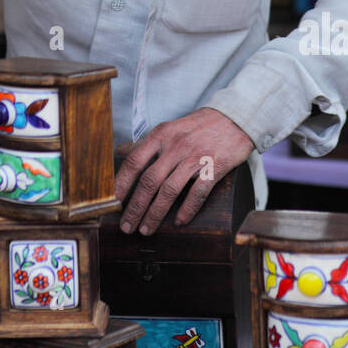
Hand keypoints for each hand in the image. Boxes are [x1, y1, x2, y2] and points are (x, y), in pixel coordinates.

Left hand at [114, 107, 253, 235]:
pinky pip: (198, 192)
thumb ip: (147, 142)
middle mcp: (175, 146)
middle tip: (126, 226)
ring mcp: (195, 157)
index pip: (134, 161)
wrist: (234, 118)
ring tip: (146, 229)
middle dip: (135, 207)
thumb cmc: (198, 126)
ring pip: (169, 190)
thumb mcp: (169, 127)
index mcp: (161, 135)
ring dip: (155, 213)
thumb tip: (120, 152)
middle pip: (149, 181)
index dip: (121, 184)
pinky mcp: (214, 167)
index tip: (112, 202)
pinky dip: (187, 209)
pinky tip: (178, 222)